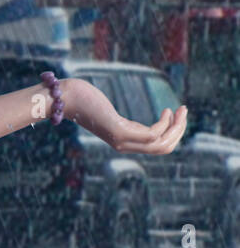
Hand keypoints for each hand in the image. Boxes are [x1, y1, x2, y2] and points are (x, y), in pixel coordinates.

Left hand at [62, 77, 187, 153]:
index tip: (177, 116)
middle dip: (179, 132)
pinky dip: (163, 124)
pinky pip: (151, 135)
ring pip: (161, 144)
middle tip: (184, 113)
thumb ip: (120, 122)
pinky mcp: (119, 131)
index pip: (156, 147)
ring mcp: (121, 139)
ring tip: (180, 110)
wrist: (63, 99)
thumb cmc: (83, 101)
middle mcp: (123, 144)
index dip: (172, 134)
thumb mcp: (107, 115)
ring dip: (177, 128)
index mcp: (123, 141)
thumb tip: (124, 121)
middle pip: (163, 148)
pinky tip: (165, 111)